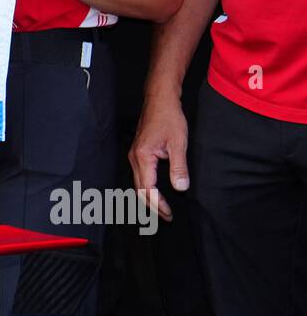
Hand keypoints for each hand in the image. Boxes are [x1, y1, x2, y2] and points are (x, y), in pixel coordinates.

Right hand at [129, 94, 189, 220]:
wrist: (159, 99)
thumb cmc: (168, 117)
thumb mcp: (179, 142)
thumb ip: (179, 167)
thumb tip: (180, 187)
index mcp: (142, 158)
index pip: (148, 189)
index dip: (158, 204)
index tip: (169, 213)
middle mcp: (134, 159)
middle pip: (140, 190)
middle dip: (153, 205)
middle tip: (167, 216)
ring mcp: (134, 156)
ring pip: (139, 184)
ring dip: (150, 198)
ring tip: (162, 207)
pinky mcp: (138, 153)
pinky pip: (140, 176)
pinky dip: (148, 187)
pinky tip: (157, 190)